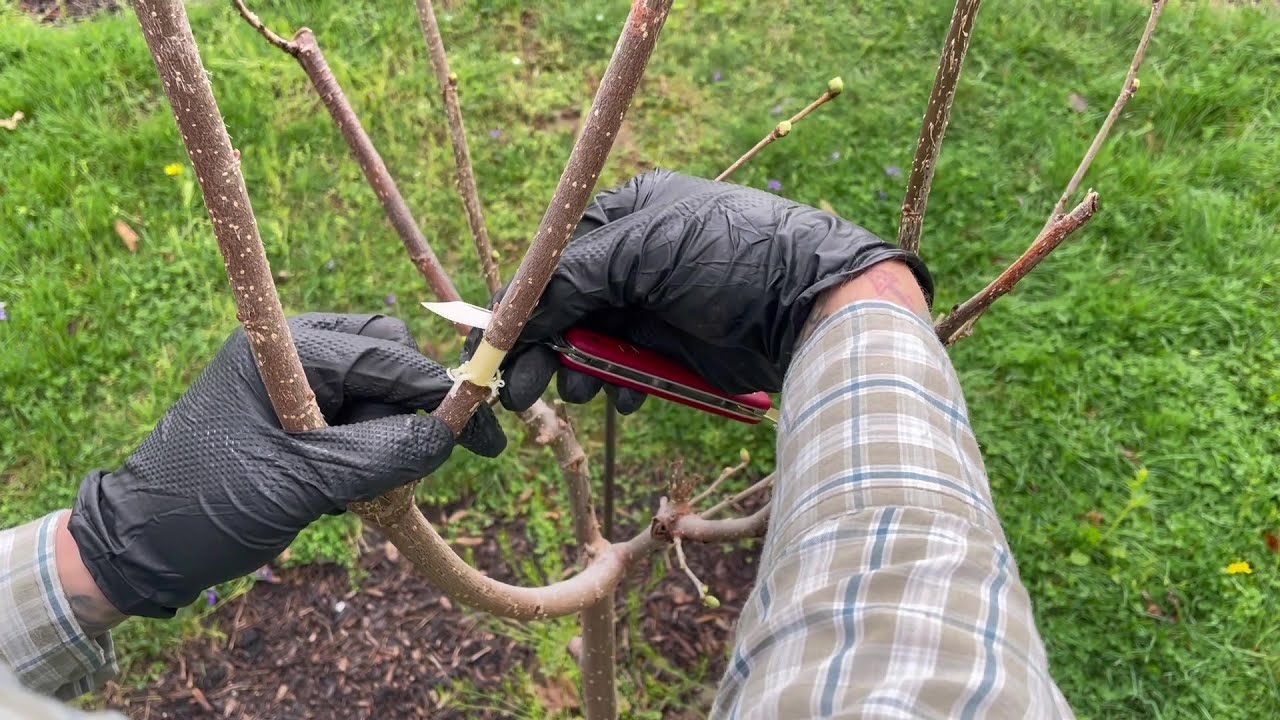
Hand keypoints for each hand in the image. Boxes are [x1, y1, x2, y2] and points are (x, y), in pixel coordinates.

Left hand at [68, 313, 504, 617]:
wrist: (138, 547)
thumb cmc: (207, 507)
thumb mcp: (302, 484)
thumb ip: (381, 455)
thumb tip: (449, 438)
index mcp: (285, 350)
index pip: (389, 357)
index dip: (442, 397)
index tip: (485, 439)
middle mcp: (291, 352)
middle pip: (389, 359)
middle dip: (411, 412)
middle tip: (411, 471)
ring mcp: (291, 381)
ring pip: (376, 390)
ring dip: (388, 436)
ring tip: (361, 491)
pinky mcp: (291, 414)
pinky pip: (354, 417)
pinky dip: (367, 449)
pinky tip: (345, 491)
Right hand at [488, 169, 933, 411]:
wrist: (812, 306)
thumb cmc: (731, 259)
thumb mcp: (646, 252)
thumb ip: (573, 278)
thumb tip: (510, 313)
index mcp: (628, 215)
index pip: (554, 261)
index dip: (523, 306)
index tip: (495, 349)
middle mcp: (638, 257)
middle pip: (567, 306)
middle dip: (545, 348)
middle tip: (522, 392)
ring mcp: (658, 303)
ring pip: (593, 343)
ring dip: (581, 370)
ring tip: (585, 391)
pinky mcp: (677, 345)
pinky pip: (628, 368)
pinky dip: (620, 384)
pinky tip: (627, 396)